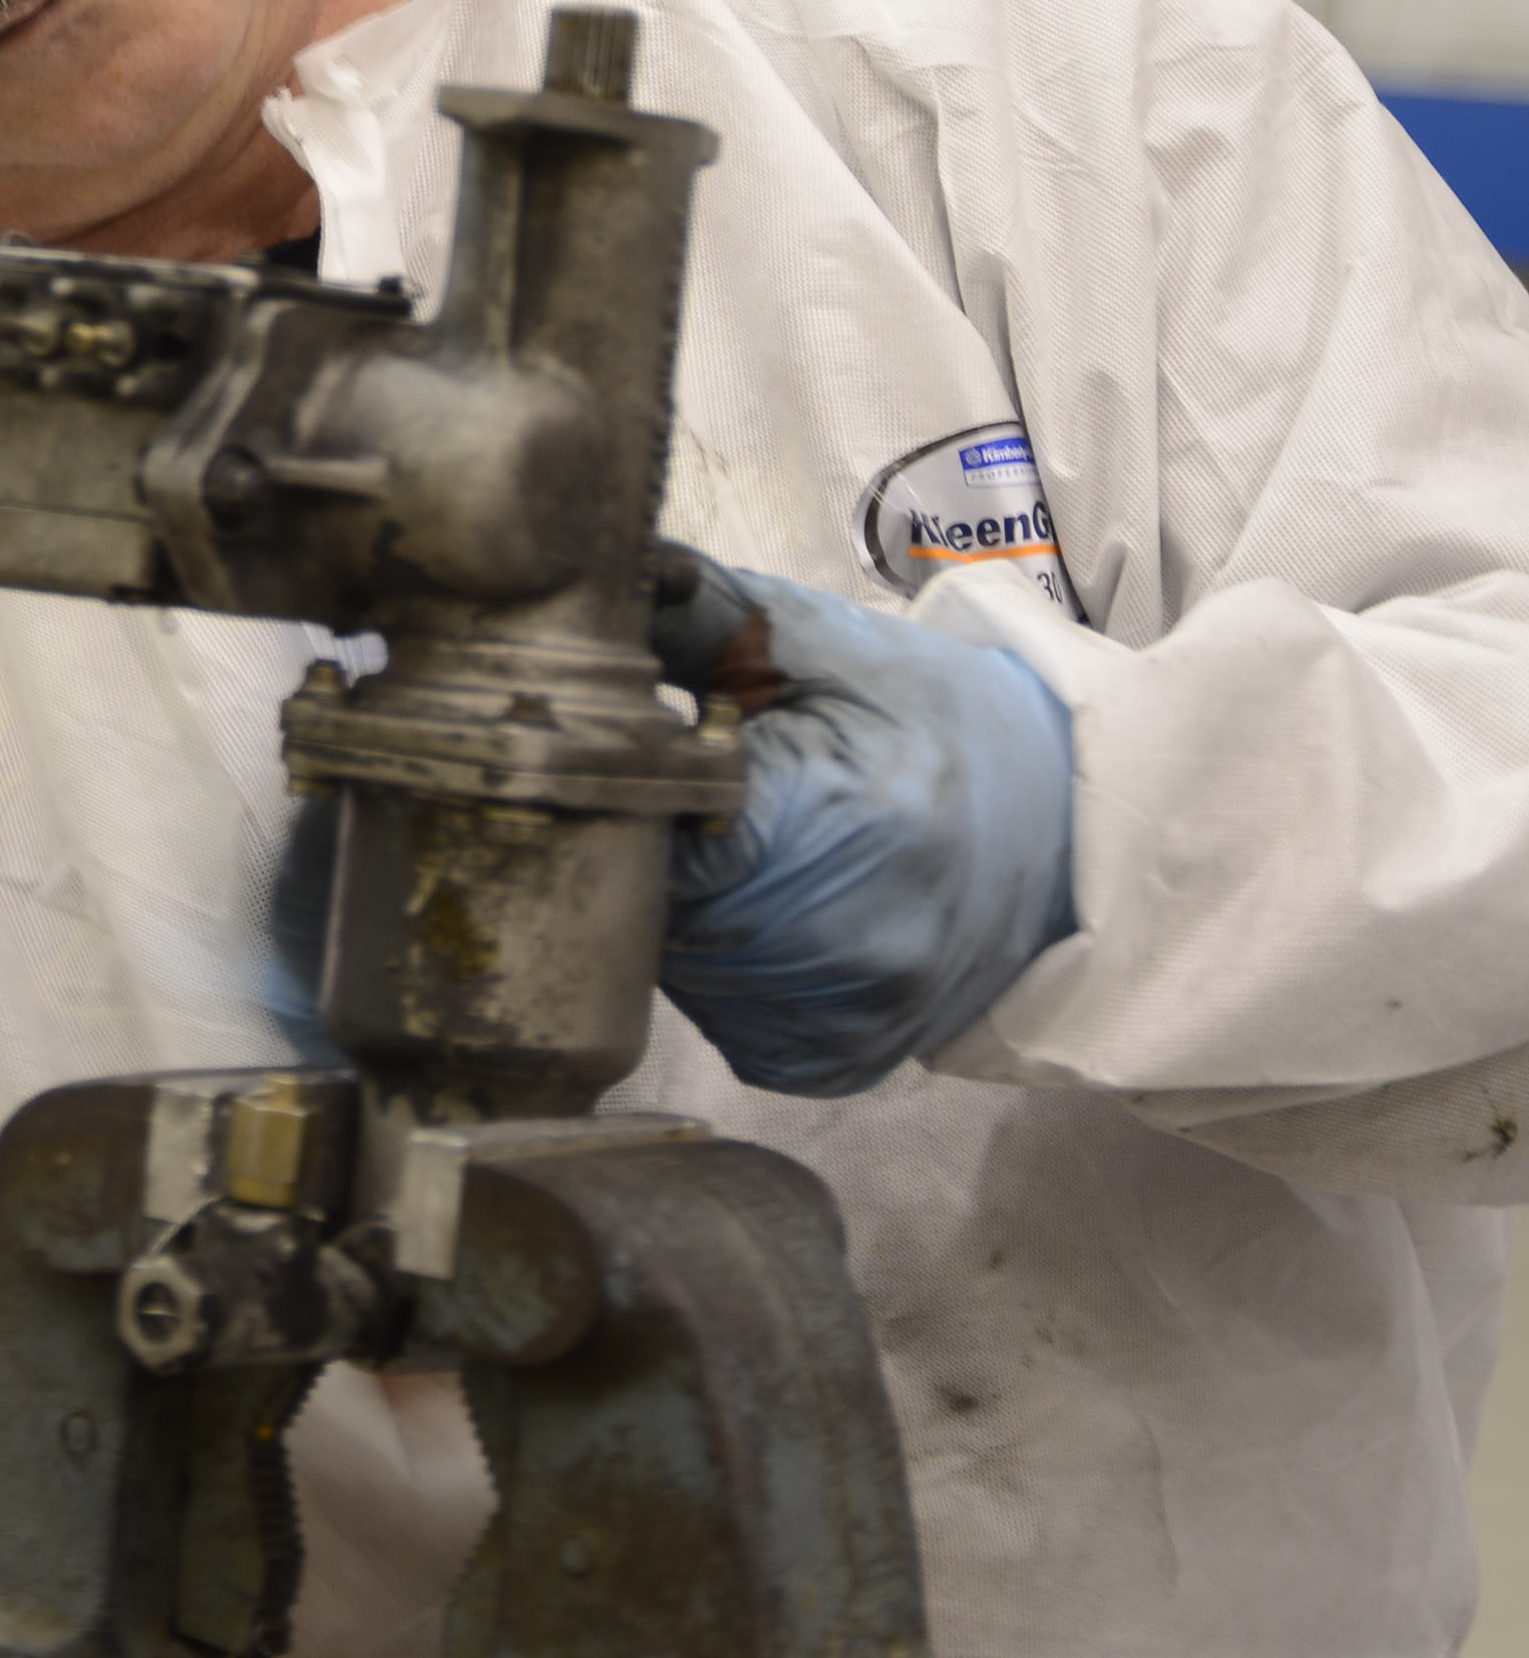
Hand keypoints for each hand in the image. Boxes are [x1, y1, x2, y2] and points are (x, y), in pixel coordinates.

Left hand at [650, 547, 1074, 1098]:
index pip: (660, 833)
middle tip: (705, 801)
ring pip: (680, 971)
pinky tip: (769, 908)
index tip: (677, 756)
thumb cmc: (936, 719)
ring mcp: (851, 1018)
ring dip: (685, 910)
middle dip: (660, 850)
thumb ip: (700, 618)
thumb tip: (598, 596)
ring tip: (748, 849)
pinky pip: (723, 1020)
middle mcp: (856, 945)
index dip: (648, 789)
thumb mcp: (824, 642)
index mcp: (851, 822)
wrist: (1058, 816)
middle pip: (661, 911)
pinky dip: (723, 966)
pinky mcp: (839, 1061)